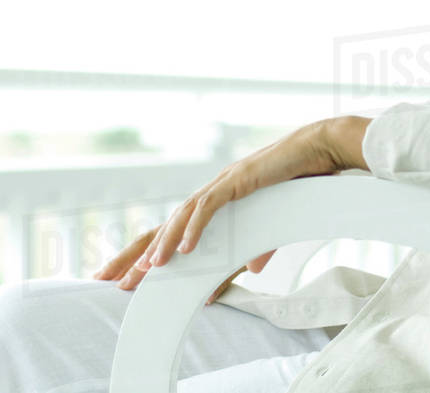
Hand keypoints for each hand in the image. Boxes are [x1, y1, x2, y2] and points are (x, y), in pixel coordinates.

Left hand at [131, 116, 370, 278]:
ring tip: (147, 271)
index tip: (127, 278)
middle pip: (164, 225)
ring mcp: (222, 184)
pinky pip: (210, 206)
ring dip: (163, 245)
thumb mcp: (275, 223)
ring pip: (182, 217)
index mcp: (215, 203)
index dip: (148, 253)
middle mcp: (211, 193)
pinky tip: (185, 250)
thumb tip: (251, 268)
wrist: (319, 150)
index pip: (172, 231)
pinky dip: (196, 227)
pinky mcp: (238, 180)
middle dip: (136, 253)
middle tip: (109, 278)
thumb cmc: (300, 180)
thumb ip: (259, 245)